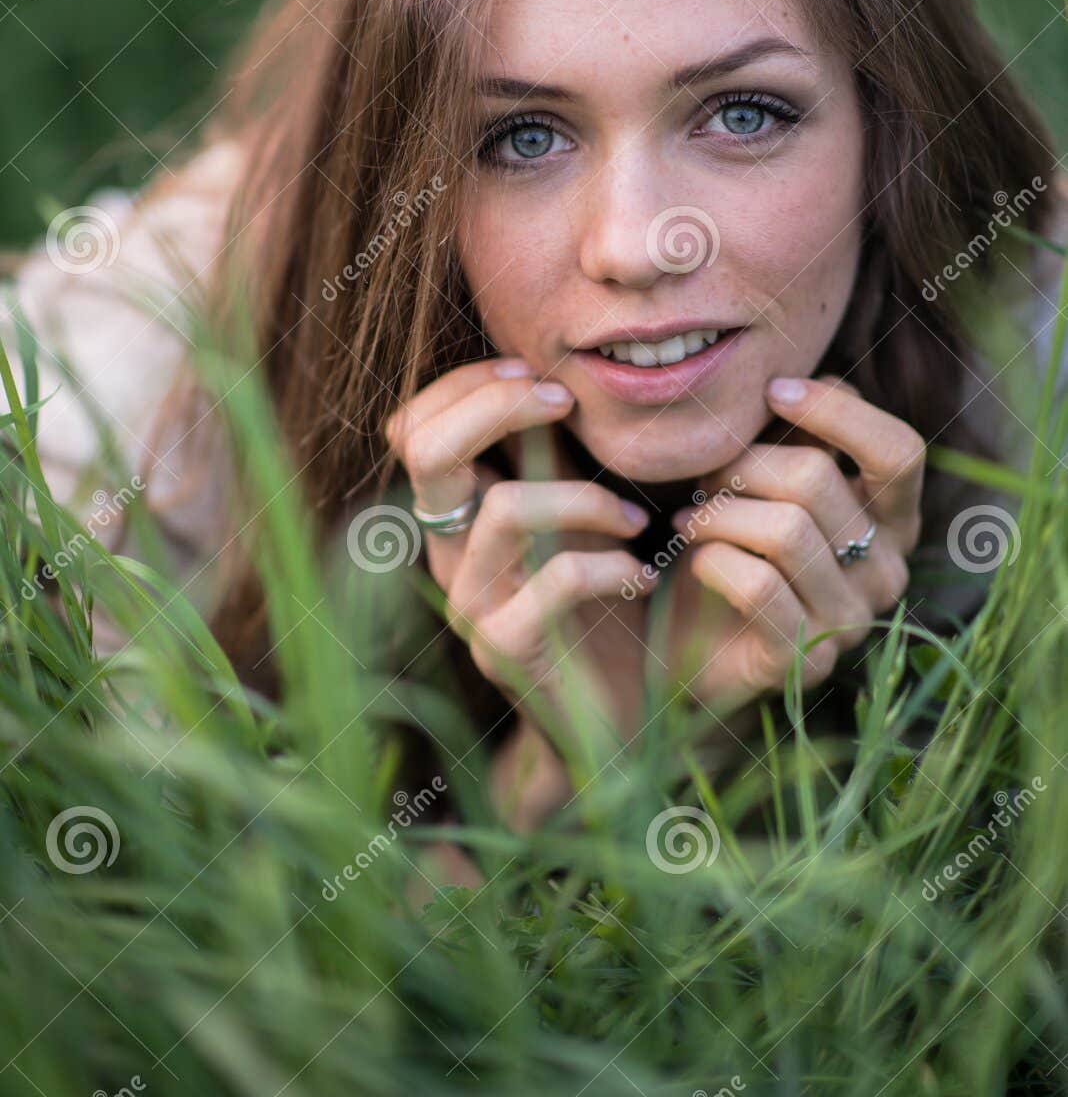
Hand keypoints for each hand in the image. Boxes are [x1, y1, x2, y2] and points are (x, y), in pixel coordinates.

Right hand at [385, 357, 652, 770]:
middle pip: (427, 450)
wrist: (613, 723)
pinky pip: (556, 580)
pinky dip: (611, 565)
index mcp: (458, 517)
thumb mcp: (577, 517)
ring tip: (635, 519)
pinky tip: (641, 575)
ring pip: (505, 508)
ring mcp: (470, 605)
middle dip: (497, 407)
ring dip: (584, 495)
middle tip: (565, 405)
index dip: (467, 386)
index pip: (416, 426)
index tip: (539, 377)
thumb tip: (568, 373)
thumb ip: (556, 458)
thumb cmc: (606, 607)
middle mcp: (448, 556)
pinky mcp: (508, 650)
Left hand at [664, 374, 923, 713]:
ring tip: (686, 521)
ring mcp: (852, 622)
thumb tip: (791, 379)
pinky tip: (691, 560)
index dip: (837, 410)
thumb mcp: (766, 480)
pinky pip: (757, 585)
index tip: (771, 390)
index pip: (899, 451)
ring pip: (784, 530)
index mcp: (892, 520)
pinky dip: (711, 559)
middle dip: (742, 464)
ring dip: (717, 514)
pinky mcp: (806, 662)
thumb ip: (793, 433)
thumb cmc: (731, 547)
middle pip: (817, 480)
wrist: (689, 650)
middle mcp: (887, 572)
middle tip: (702, 480)